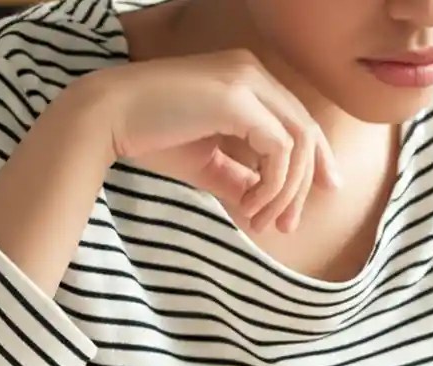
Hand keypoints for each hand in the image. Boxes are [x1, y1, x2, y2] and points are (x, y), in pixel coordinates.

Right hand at [77, 49, 342, 232]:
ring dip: (286, 191)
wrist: (106, 118)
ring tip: (260, 222)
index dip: (318, 160)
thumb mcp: (206, 162)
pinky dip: (272, 185)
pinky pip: (280, 149)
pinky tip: (248, 207)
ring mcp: (248, 81)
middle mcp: (253, 72)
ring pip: (299, 143)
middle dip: (304, 185)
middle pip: (306, 132)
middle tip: (288, 226)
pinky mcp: (239, 99)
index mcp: (249, 80)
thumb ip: (240, 178)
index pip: (300, 120)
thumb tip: (265, 205)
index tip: (326, 193)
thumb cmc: (150, 136)